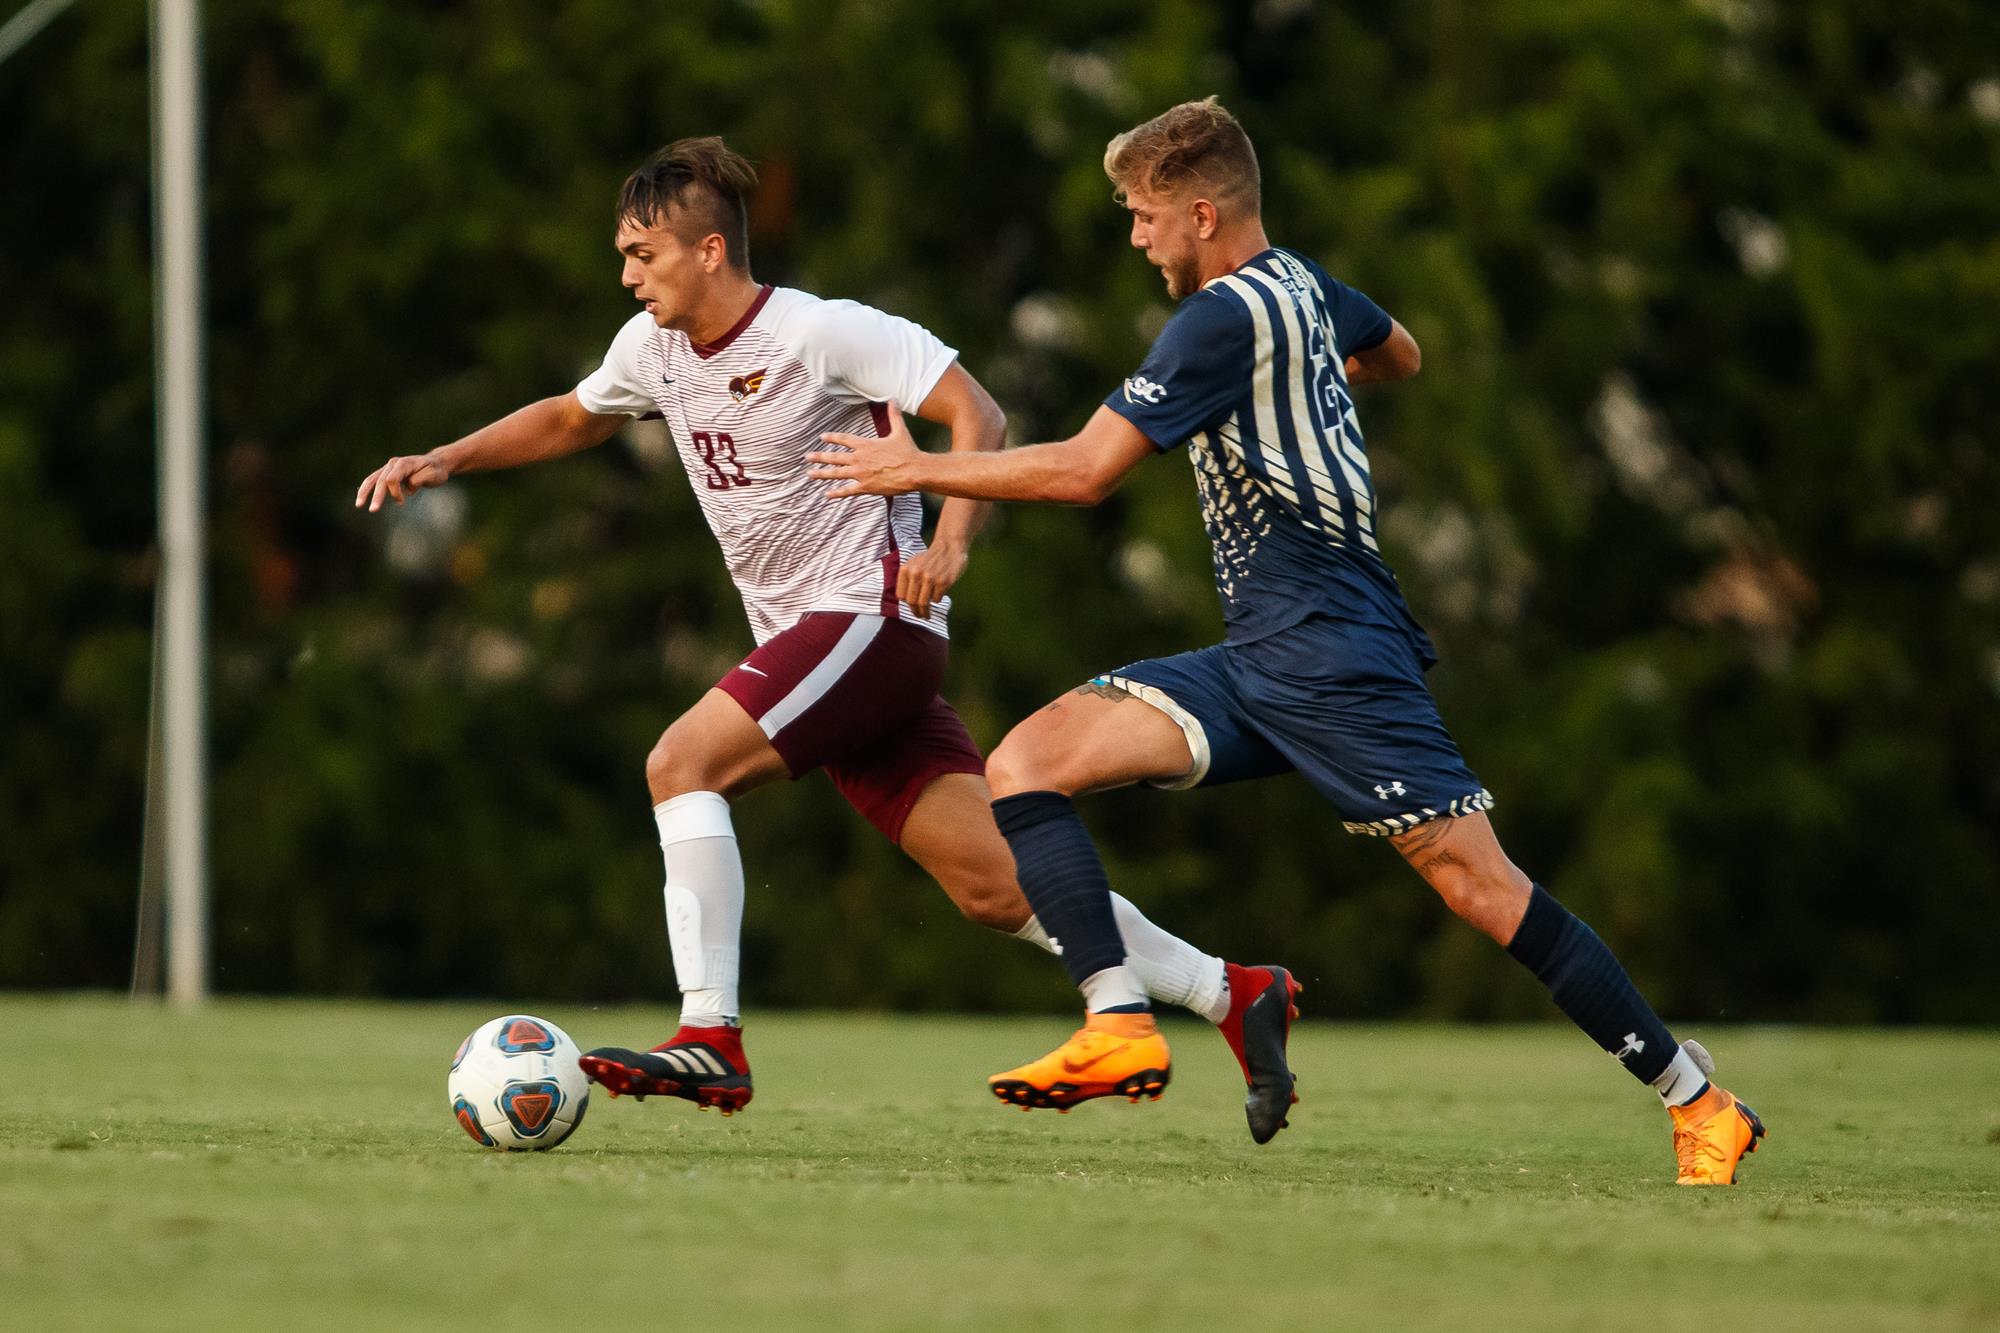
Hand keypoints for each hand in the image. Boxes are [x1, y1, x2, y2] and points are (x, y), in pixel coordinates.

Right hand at [355, 452, 451, 511]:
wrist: (436, 463)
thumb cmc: (435, 470)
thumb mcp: (433, 475)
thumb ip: (420, 479)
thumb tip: (407, 487)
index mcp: (404, 463)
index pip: (392, 479)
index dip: (394, 492)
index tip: (402, 502)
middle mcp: (393, 463)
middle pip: (381, 480)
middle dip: (376, 496)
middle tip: (373, 510)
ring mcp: (389, 467)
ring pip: (372, 479)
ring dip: (365, 492)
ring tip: (358, 505)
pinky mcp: (387, 472)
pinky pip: (374, 480)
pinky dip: (366, 488)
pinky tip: (360, 498)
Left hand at [808, 401, 923, 496]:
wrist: (914, 471)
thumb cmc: (908, 451)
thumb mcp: (900, 430)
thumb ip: (894, 415)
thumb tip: (894, 398)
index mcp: (866, 444)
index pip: (844, 439)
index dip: (832, 438)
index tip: (822, 437)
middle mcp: (859, 458)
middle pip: (835, 457)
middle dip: (820, 456)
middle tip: (807, 457)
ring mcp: (861, 473)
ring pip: (836, 473)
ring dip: (822, 474)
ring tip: (810, 474)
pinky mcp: (866, 487)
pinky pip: (847, 490)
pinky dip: (837, 493)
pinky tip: (827, 494)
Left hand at [896, 542, 966, 618]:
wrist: (949, 546)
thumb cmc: (931, 557)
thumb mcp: (914, 564)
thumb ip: (908, 579)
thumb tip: (905, 600)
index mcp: (906, 569)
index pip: (901, 596)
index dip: (906, 603)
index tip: (911, 607)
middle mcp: (916, 574)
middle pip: (912, 602)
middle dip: (916, 612)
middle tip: (920, 615)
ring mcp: (930, 578)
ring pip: (923, 603)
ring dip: (925, 612)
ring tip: (927, 615)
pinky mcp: (943, 582)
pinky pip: (936, 599)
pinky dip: (937, 600)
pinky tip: (938, 596)